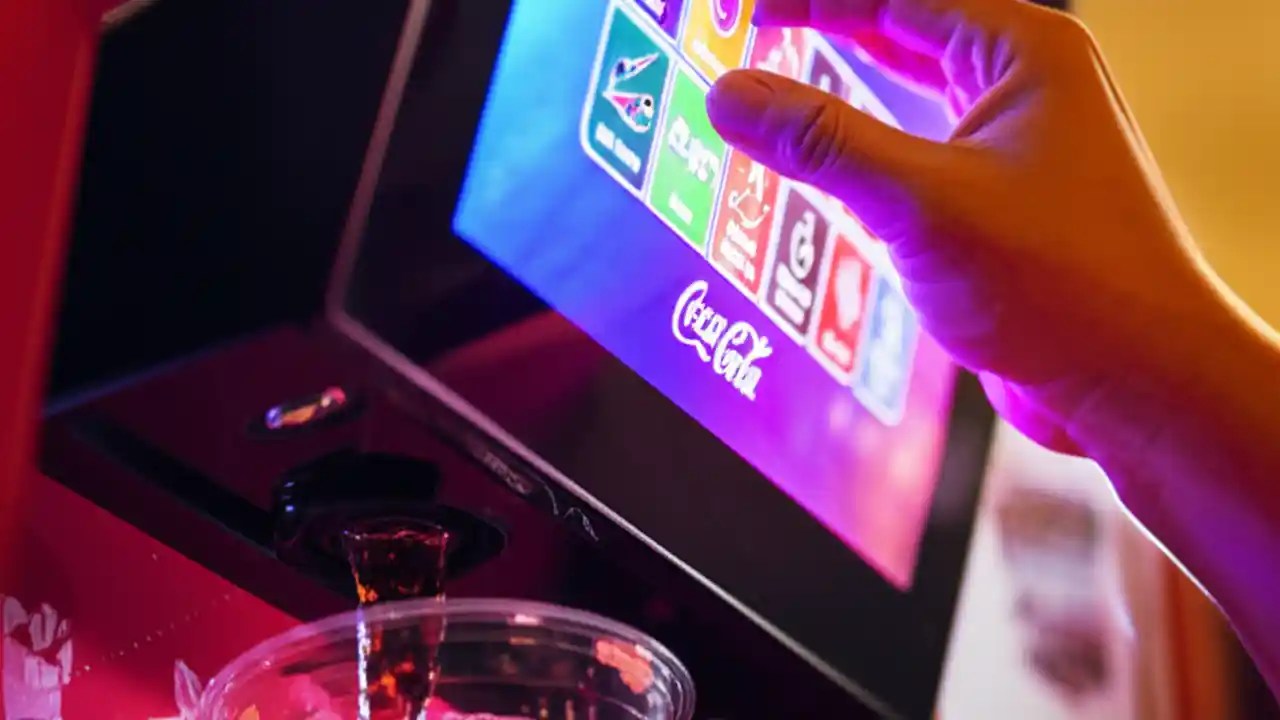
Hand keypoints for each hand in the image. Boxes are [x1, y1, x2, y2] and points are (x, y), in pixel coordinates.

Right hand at [705, 0, 1247, 456]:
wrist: (1136, 382)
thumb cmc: (1067, 284)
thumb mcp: (920, 201)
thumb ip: (821, 143)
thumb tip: (733, 95)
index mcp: (1026, 55)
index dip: (815, 2)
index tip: (747, 13)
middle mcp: (1030, 90)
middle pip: (905, 37)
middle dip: (827, 37)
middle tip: (755, 41)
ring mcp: (1021, 149)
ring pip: (913, 102)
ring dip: (848, 102)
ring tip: (780, 98)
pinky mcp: (1006, 208)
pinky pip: (922, 162)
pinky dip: (872, 161)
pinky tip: (834, 175)